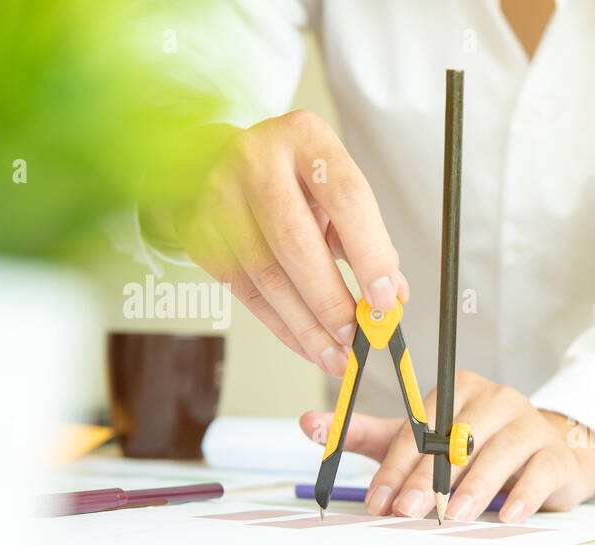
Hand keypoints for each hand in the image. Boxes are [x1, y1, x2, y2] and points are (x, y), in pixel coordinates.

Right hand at [166, 111, 409, 377]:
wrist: (217, 161)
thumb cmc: (293, 178)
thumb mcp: (336, 190)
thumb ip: (370, 239)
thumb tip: (395, 296)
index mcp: (305, 139)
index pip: (346, 198)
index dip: (370, 254)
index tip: (386, 300)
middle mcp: (256, 160)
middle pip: (296, 242)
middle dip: (330, 300)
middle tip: (356, 337)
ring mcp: (219, 195)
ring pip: (266, 275)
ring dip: (307, 325)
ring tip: (336, 354)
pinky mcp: (200, 232)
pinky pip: (245, 292)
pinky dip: (282, 326)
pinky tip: (308, 345)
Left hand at [301, 371, 594, 522]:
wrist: (546, 456)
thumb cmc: (476, 450)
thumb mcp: (422, 441)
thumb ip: (368, 435)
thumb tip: (308, 424)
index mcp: (458, 391)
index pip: (422, 429)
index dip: (396, 467)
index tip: (379, 502)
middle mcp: (495, 400)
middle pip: (457, 441)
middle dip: (429, 481)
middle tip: (407, 512)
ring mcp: (529, 425)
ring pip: (497, 454)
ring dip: (475, 488)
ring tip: (455, 517)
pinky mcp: (554, 454)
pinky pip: (538, 472)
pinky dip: (524, 495)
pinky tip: (510, 515)